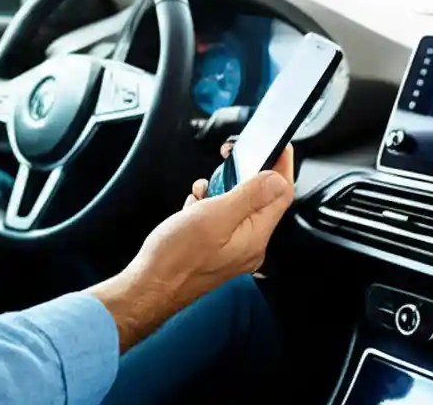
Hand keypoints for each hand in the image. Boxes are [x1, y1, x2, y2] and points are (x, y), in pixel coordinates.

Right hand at [89, 143, 294, 349]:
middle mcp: (248, 244)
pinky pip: (221, 219)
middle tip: (232, 157)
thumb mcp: (213, 218)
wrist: (150, 286)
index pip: (281, 195)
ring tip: (203, 189)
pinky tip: (193, 206)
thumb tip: (276, 179)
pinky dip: (209, 206)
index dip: (282, 167)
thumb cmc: (176, 258)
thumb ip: (248, 197)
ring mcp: (232, 248)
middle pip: (261, 199)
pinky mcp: (214, 249)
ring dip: (222, 190)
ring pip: (238, 208)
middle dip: (246, 175)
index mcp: (255, 236)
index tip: (278, 145)